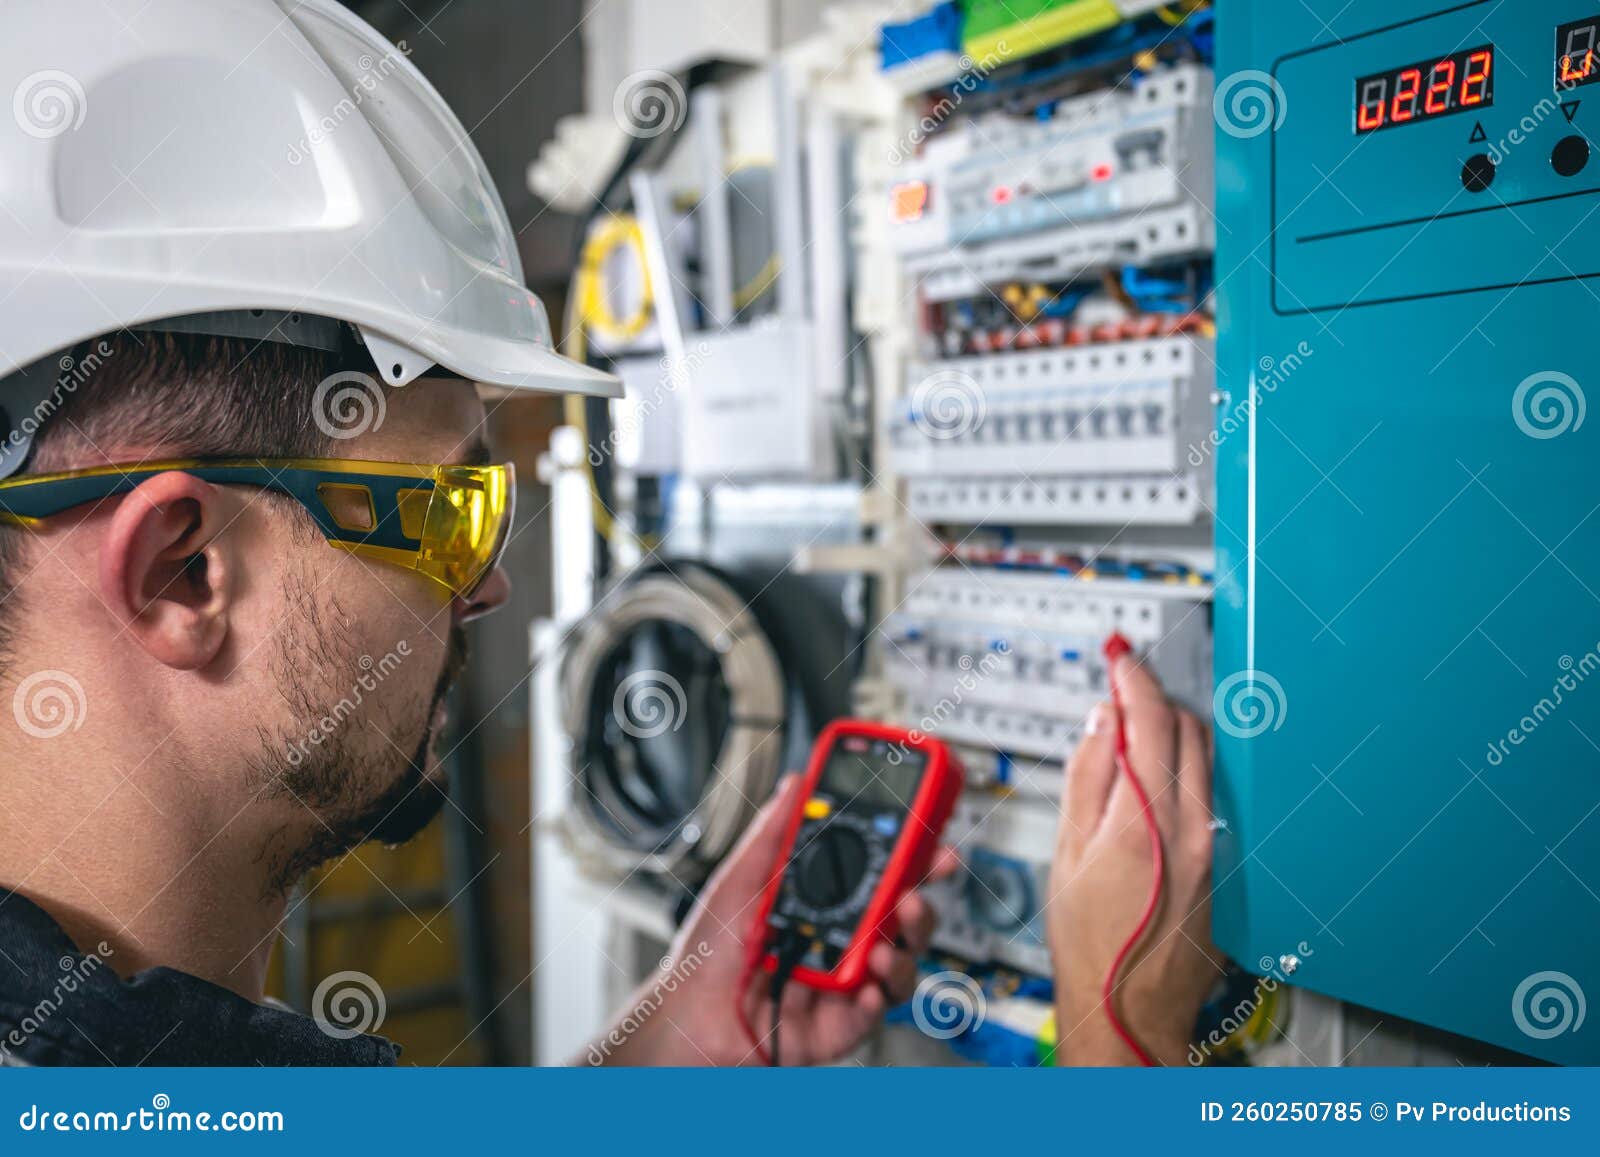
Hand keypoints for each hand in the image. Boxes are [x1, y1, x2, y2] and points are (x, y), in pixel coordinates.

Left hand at [583, 774, 960, 1065]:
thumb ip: (774, 832)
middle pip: (903, 920)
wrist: (686, 1014)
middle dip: (923, 901)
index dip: (914, 859)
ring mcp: (844, 984)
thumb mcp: (740, 878)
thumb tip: (796, 782)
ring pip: (902, 965)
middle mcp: (842, 942)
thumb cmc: (707, 953)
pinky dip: (877, 999)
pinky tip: (866, 987)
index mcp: (825, 903)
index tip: (932, 839)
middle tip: (921, 888)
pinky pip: (874, 1013)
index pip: (883, 876)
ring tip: (885, 943)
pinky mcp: (839, 1024)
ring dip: (906, 950)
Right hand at [1048, 652, 1223, 1064]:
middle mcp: (1190, 827)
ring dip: (1170, 731)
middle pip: (1186, 729)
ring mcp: (1210, 845)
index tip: (1118, 654)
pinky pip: (1205, 792)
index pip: (1150, 719)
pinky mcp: (1217, 862)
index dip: (1132, 675)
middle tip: (1118, 688)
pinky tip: (1147, 781)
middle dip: (1152, 699)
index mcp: (1145, 820)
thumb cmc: (1089, 945)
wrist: (1127, 1009)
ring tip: (1129, 732)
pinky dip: (1179, 768)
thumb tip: (1102, 722)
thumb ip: (1086, 777)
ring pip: (1203, 758)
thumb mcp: (1065, 852)